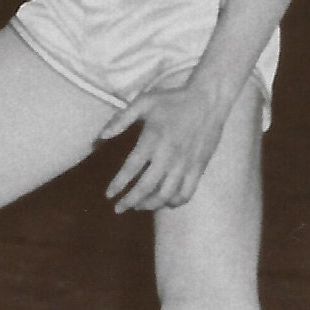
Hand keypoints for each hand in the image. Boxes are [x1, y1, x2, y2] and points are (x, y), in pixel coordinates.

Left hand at [100, 76, 232, 213]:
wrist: (208, 101)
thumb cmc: (173, 100)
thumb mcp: (144, 102)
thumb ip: (121, 119)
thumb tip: (101, 136)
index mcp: (152, 140)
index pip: (131, 169)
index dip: (118, 184)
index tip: (109, 195)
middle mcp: (168, 156)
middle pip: (146, 187)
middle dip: (130, 201)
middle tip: (119, 209)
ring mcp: (185, 164)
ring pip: (166, 195)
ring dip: (150, 205)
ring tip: (140, 207)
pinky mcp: (199, 168)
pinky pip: (187, 192)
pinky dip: (175, 202)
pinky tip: (166, 202)